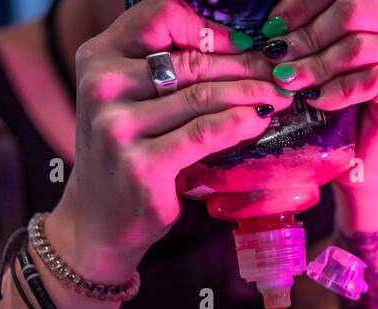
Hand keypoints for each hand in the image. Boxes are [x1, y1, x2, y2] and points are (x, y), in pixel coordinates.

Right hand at [49, 0, 285, 281]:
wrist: (97, 220)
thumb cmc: (124, 154)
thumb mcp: (128, 100)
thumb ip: (161, 70)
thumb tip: (237, 48)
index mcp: (98, 57)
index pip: (159, 15)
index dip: (208, 26)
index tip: (244, 43)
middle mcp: (103, 87)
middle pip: (192, 60)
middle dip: (246, 65)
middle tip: (280, 74)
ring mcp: (119, 128)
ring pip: (203, 96)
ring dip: (251, 94)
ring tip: (279, 96)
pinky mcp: (143, 165)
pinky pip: (204, 134)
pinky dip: (239, 124)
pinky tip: (259, 121)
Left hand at [259, 0, 377, 188]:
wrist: (356, 154)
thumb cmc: (337, 98)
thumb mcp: (321, 50)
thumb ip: (309, 25)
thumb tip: (275, 18)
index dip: (304, 3)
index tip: (273, 27)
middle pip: (355, 8)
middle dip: (308, 34)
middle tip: (278, 56)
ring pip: (361, 45)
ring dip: (317, 64)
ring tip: (289, 80)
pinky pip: (373, 81)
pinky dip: (337, 91)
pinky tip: (316, 100)